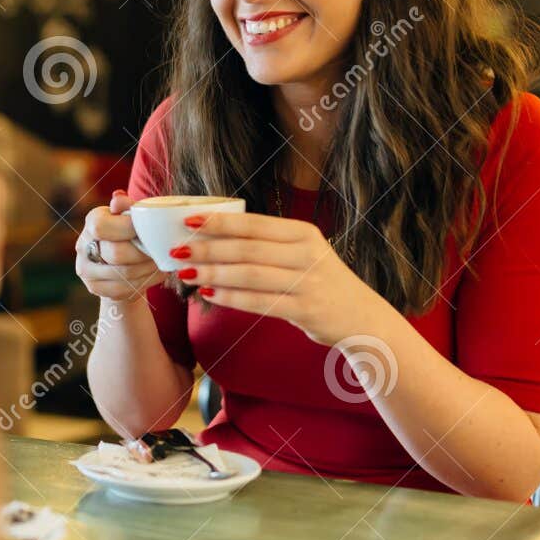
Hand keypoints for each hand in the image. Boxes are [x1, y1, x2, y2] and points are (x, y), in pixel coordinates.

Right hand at [76, 191, 165, 303]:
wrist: (119, 261)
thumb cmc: (129, 231)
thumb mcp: (130, 216)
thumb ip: (127, 207)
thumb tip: (119, 198)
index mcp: (92, 221)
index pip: (103, 227)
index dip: (130, 229)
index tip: (150, 230)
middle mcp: (82, 246)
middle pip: (116, 254)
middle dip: (144, 253)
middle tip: (161, 251)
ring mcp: (86, 270)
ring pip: (124, 274)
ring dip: (149, 268)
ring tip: (162, 261)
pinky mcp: (95, 288)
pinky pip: (125, 289)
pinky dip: (146, 282)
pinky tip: (156, 273)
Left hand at [175, 211, 391, 345]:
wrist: (361, 318)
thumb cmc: (320, 283)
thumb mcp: (301, 254)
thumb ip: (268, 245)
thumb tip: (214, 237)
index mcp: (303, 233)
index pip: (255, 223)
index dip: (220, 222)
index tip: (189, 221)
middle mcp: (308, 254)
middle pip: (248, 249)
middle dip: (208, 249)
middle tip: (178, 250)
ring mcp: (308, 282)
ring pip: (250, 275)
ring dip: (214, 274)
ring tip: (186, 273)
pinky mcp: (306, 310)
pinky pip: (260, 302)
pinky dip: (231, 298)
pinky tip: (208, 294)